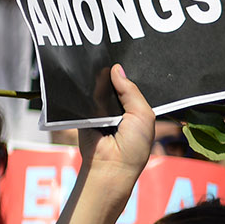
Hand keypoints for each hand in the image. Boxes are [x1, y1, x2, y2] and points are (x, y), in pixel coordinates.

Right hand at [78, 63, 152, 180]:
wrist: (111, 165)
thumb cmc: (134, 145)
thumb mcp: (143, 114)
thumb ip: (131, 91)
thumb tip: (116, 69)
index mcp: (134, 108)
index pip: (129, 85)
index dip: (126, 74)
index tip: (123, 58)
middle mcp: (116, 109)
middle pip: (112, 85)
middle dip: (111, 77)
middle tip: (110, 63)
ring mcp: (98, 112)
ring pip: (96, 90)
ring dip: (96, 85)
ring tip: (97, 74)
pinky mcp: (81, 115)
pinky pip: (81, 100)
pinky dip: (83, 94)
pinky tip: (85, 85)